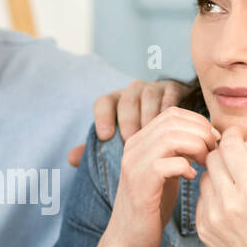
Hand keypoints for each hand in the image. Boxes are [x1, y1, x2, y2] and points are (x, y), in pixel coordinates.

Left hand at [68, 78, 193, 166]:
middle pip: (126, 99)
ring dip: (148, 115)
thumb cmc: (141, 140)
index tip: (105, 136)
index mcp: (117, 101)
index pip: (104, 102)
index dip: (102, 117)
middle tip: (129, 139)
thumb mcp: (119, 145)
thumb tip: (71, 158)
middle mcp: (134, 91)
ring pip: (148, 95)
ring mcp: (156, 88)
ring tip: (149, 136)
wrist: (175, 129)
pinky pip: (170, 96)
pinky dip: (168, 110)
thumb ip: (95, 151)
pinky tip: (170, 127)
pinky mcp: (176, 90)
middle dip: (126, 119)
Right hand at [97, 108, 219, 246]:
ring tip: (205, 163)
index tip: (214, 142)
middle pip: (173, 121)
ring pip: (171, 137)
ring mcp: (134, 165)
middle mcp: (133, 148)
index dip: (199, 122)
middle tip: (213, 153)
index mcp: (139, 141)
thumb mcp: (167, 172)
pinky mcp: (140, 185)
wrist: (129, 241)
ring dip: (196, 147)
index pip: (173, 114)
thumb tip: (208, 136)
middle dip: (201, 133)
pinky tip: (190, 178)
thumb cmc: (153, 207)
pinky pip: (167, 163)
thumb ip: (179, 152)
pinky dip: (185, 167)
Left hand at [195, 126, 246, 246]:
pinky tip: (230, 204)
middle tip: (238, 158)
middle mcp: (229, 204)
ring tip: (237, 185)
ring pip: (205, 178)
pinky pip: (201, 199)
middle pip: (213, 159)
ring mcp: (212, 218)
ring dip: (219, 174)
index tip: (239, 135)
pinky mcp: (203, 230)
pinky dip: (213, 194)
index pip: (230, 147)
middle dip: (225, 152)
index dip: (234, 135)